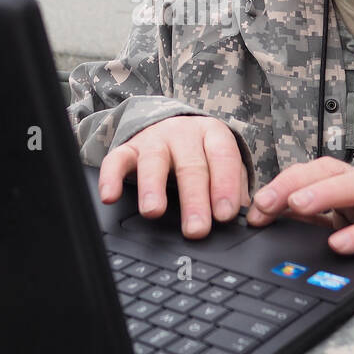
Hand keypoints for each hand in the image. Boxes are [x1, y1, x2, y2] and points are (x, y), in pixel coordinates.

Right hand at [98, 115, 250, 239]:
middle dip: (194, 199)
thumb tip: (243, 219)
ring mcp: (154, 139)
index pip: (223, 158)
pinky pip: (116, 160)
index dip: (224, 186)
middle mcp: (184, 134)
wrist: (170, 124)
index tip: (224, 214)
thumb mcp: (223, 163)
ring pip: (153, 162)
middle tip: (196, 228)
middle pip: (190, 166)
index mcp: (213, 135)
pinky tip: (110, 196)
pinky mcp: (127, 148)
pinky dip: (111, 178)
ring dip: (153, 187)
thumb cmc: (202, 153)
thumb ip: (233, 187)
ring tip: (154, 212)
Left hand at [247, 158, 353, 253]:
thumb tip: (262, 216)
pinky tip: (337, 244)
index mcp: (339, 181)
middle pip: (329, 171)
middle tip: (267, 202)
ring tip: (298, 206)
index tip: (257, 206)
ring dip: (326, 193)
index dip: (280, 185)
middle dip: (296, 182)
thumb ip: (299, 216)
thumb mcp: (326, 221)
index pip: (307, 172)